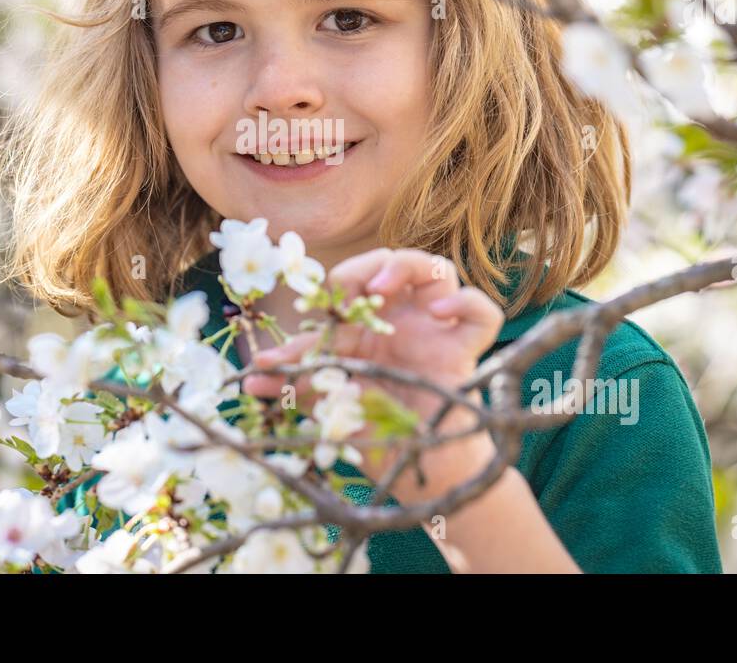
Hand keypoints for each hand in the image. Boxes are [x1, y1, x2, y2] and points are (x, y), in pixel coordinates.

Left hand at [243, 248, 505, 479]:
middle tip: (344, 289)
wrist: (423, 472)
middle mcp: (405, 319)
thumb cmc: (379, 430)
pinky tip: (441, 311)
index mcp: (370, 325)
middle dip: (365, 266)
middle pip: (392, 263)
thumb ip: (300, 382)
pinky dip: (466, 301)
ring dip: (406, 267)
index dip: (324, 298)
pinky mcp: (468, 351)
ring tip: (381, 287)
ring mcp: (437, 330)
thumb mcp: (332, 401)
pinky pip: (483, 312)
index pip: (347, 293)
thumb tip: (252, 377)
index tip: (306, 313)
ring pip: (438, 270)